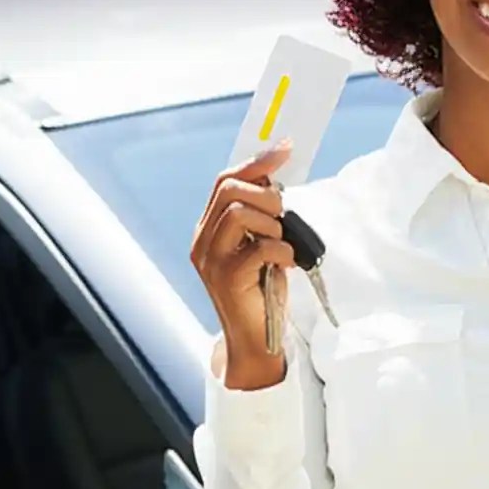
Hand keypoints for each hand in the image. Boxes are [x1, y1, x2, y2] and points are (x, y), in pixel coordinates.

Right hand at [190, 139, 296, 389]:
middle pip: (229, 190)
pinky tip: (286, 265)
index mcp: (209, 228)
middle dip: (265, 196)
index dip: (256, 162)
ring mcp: (210, 260)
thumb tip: (278, 182)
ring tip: (281, 246)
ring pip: (238, 213)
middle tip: (282, 219)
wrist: (256, 339)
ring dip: (272, 225)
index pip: (225, 180)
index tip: (285, 148)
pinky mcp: (226, 279)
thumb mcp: (262, 246)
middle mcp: (203, 240)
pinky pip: (258, 247)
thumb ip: (261, 217)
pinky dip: (281, 251)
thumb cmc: (263, 290)